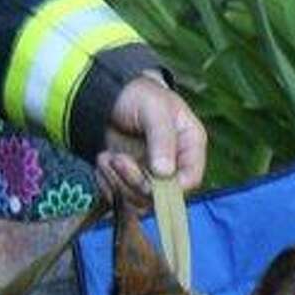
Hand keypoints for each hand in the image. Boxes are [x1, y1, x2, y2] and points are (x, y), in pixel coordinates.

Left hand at [98, 74, 207, 206]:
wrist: (109, 95)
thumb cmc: (139, 95)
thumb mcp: (154, 108)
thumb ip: (162, 138)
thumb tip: (165, 172)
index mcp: (189, 146)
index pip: (191, 179)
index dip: (173, 187)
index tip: (150, 178)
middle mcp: (173, 165)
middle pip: (161, 195)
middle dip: (135, 180)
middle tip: (117, 159)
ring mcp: (150, 175)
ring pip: (138, 199)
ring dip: (116, 181)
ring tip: (107, 157)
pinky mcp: (129, 181)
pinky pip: (118, 197)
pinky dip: (106, 183)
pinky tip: (103, 162)